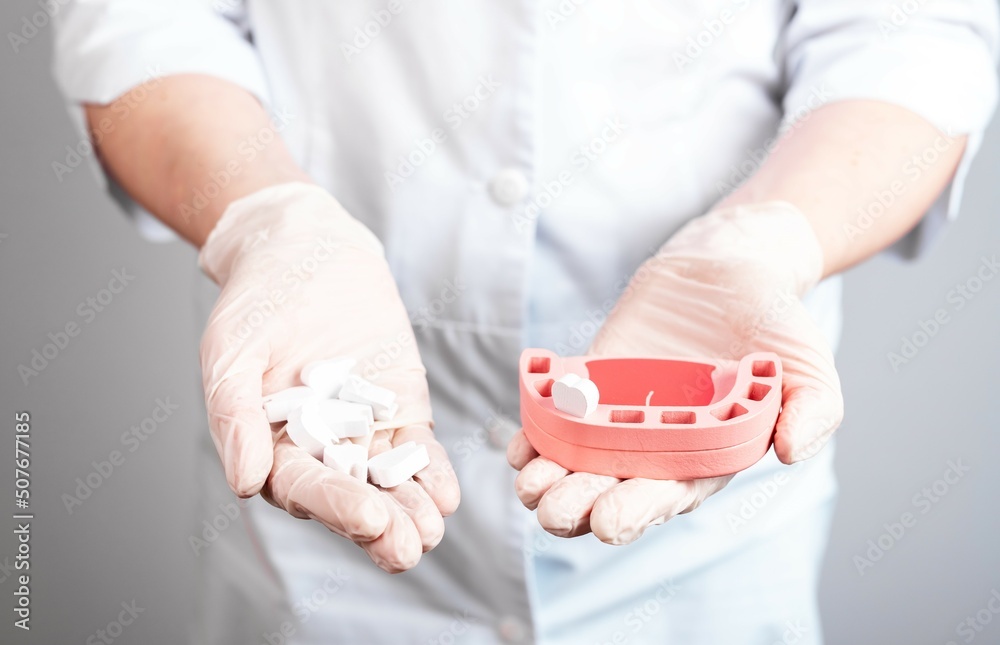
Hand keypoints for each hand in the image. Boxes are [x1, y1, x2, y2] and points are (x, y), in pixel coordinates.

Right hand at [198, 183, 459, 571]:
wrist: (305, 252)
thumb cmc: (256, 302)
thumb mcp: (232, 352)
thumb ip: (235, 416)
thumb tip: (244, 483)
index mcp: (269, 446)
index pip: (302, 486)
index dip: (333, 503)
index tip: (367, 517)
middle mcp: (318, 449)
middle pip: (350, 496)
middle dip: (379, 525)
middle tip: (407, 548)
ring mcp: (363, 431)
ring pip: (388, 482)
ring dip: (410, 509)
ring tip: (431, 531)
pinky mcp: (399, 409)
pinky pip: (416, 448)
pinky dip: (431, 472)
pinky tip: (446, 495)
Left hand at [509, 202, 842, 544]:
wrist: (728, 268)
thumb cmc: (774, 324)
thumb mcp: (808, 367)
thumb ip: (812, 411)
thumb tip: (790, 452)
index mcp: (707, 457)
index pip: (668, 496)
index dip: (638, 512)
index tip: (610, 523)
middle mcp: (658, 447)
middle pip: (613, 489)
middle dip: (581, 506)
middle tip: (555, 513)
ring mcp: (621, 417)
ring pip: (578, 463)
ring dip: (550, 480)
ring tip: (531, 486)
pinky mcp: (592, 385)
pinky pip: (558, 417)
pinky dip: (536, 434)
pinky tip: (519, 446)